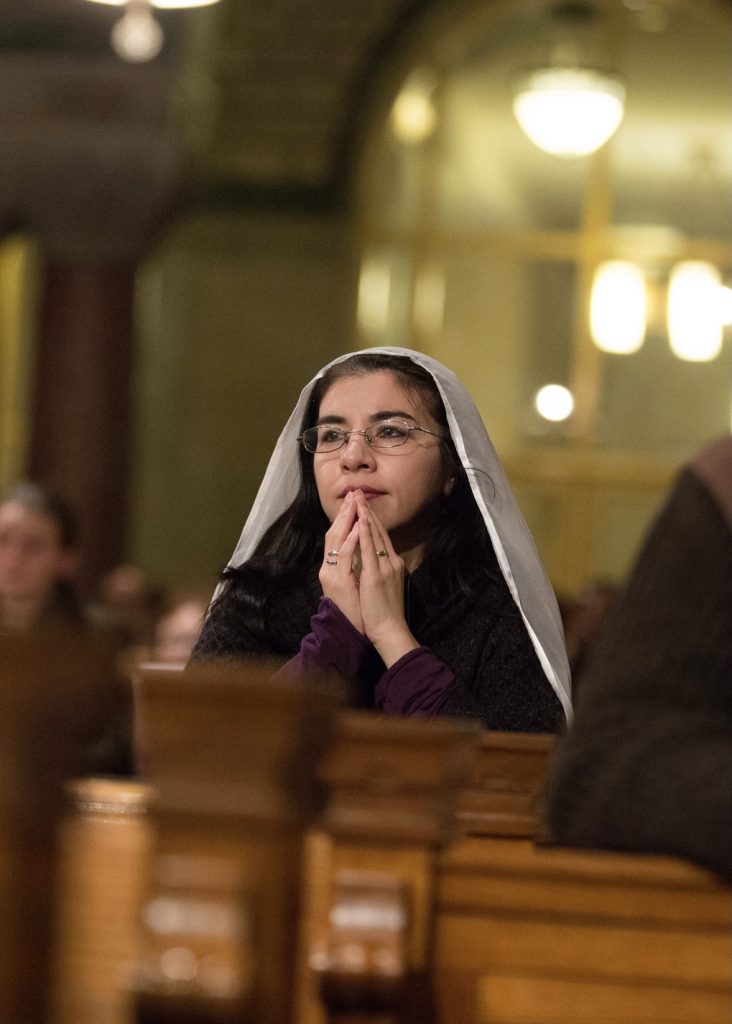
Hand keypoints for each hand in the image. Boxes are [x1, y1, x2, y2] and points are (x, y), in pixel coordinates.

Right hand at [319, 491, 362, 632]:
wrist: (366, 633)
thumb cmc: (365, 612)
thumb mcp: (360, 584)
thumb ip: (358, 567)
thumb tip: (365, 552)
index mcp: (337, 569)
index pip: (340, 537)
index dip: (346, 518)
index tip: (354, 501)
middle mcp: (331, 569)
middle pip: (335, 534)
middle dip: (344, 513)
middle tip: (353, 493)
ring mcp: (333, 574)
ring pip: (338, 542)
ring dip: (345, 521)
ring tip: (353, 503)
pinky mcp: (339, 581)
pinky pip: (345, 557)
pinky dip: (350, 541)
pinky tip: (355, 528)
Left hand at [353, 492, 419, 666]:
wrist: (391, 629)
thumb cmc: (387, 613)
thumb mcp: (386, 586)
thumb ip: (382, 572)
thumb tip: (375, 562)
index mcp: (393, 564)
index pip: (381, 537)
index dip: (372, 520)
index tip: (364, 505)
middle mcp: (392, 561)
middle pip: (379, 531)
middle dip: (368, 511)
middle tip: (359, 493)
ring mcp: (385, 567)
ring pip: (375, 535)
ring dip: (365, 515)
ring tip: (358, 498)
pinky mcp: (377, 574)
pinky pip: (370, 549)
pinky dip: (366, 533)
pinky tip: (361, 520)